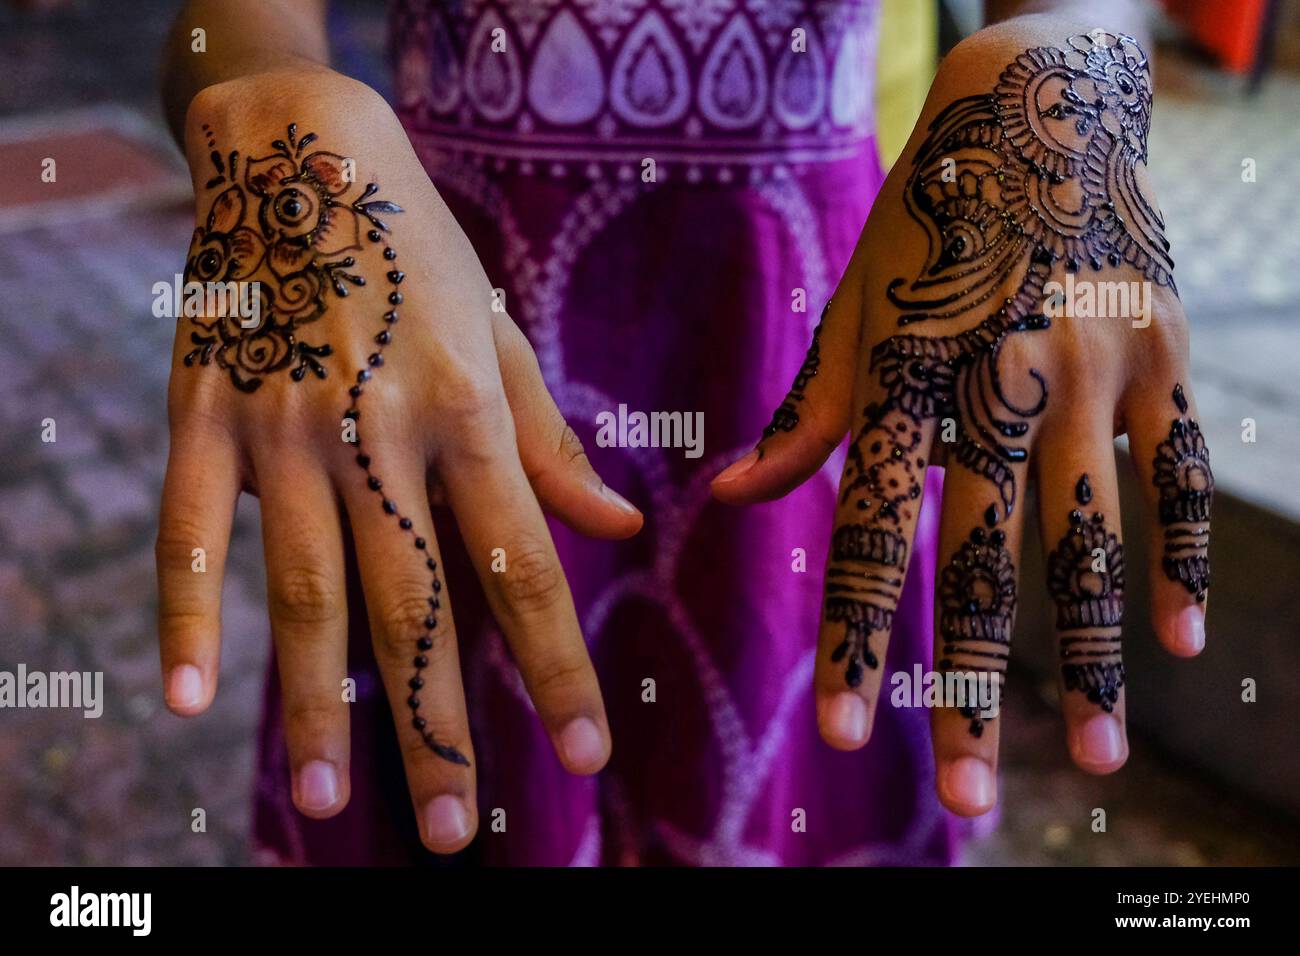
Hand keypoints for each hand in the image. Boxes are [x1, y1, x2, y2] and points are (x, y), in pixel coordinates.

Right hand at [155, 70, 641, 850]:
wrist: (302, 152)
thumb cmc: (421, 254)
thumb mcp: (502, 338)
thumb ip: (557, 447)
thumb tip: (622, 534)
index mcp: (467, 411)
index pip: (524, 565)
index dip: (555, 667)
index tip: (583, 756)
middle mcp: (375, 431)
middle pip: (411, 603)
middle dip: (435, 724)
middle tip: (447, 831)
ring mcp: (280, 426)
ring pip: (300, 587)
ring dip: (315, 702)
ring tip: (327, 798)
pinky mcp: (204, 414)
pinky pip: (189, 529)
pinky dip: (184, 612)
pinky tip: (188, 697)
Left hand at [713, 26, 1211, 815]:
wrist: (1038, 106)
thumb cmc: (927, 224)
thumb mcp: (855, 310)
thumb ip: (805, 415)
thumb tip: (729, 500)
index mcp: (912, 375)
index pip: (874, 533)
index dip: (858, 639)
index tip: (841, 737)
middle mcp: (1004, 382)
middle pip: (989, 561)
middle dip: (977, 685)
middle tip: (969, 795)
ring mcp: (1096, 371)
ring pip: (1096, 538)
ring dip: (1098, 657)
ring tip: (1099, 756)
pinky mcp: (1164, 357)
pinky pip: (1180, 473)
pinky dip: (1178, 556)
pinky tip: (1177, 637)